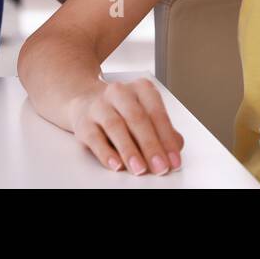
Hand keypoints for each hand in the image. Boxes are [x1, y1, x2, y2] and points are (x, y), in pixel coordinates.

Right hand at [67, 78, 183, 174]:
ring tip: (139, 168)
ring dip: (129, 150)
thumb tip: (176, 146)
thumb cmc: (122, 111)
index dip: (167, 138)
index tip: (174, 160)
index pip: (157, 113)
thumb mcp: (145, 114)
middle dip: (150, 145)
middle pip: (137, 118)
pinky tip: (115, 164)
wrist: (85, 100)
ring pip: (115, 126)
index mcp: (141, 89)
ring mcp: (99, 105)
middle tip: (160, 166)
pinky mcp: (83, 121)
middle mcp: (119, 92)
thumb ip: (162, 130)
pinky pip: (94, 137)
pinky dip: (105, 153)